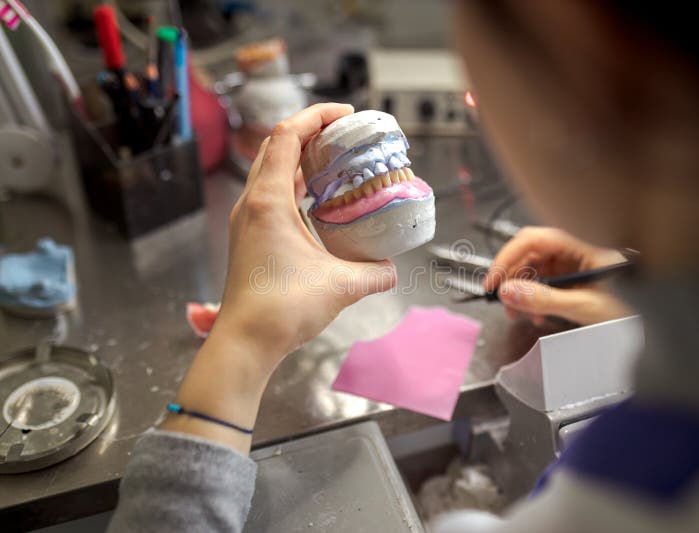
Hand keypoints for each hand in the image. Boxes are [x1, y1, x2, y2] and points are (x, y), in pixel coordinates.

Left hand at [163, 104, 396, 451]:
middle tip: (343, 134)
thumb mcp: (341, 286)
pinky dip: (293, 183)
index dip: (316, 116)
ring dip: (300, 158)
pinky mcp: (249, 236)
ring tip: (334, 160)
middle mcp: (252, 203)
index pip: (286, 135)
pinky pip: (270, 193)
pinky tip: (317, 198)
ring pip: (270, 169)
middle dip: (309, 132)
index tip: (345, 114)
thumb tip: (392, 267)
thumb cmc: (282, 309)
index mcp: (268, 201)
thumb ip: (375, 272)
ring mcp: (247, 220)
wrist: (245, 342)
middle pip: (275, 146)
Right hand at [484, 227, 631, 326]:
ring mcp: (581, 262)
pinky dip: (539, 297)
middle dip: (514, 279)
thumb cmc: (639, 310)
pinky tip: (540, 314)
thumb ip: (545, 299)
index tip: (493, 282)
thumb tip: (508, 292)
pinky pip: (551, 281)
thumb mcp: (586, 306)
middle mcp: (581, 247)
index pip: (534, 239)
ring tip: (523, 315)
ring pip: (539, 269)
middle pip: (533, 253)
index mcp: (585, 242)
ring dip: (525, 292)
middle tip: (505, 304)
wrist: (666, 325)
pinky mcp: (582, 277)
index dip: (508, 257)